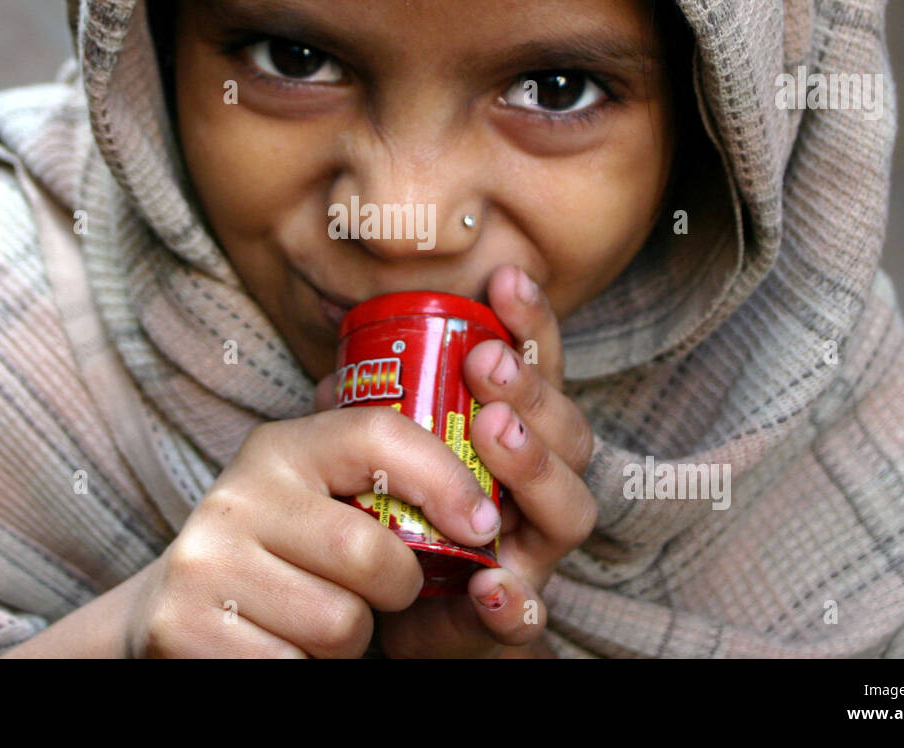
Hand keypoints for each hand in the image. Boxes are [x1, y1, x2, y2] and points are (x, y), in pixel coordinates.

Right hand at [123, 404, 502, 657]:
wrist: (169, 611)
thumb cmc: (277, 554)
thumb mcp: (316, 499)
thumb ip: (381, 480)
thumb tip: (492, 478)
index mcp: (280, 448)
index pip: (377, 435)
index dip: (444, 478)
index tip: (481, 523)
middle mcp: (237, 496)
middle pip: (369, 552)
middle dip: (396, 588)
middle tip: (380, 595)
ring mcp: (206, 563)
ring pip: (339, 622)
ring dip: (350, 638)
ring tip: (318, 619)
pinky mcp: (185, 629)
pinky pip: (293, 664)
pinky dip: (304, 667)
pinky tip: (281, 646)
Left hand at [315, 264, 597, 656]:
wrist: (404, 622)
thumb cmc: (403, 527)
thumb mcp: (389, 463)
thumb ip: (375, 422)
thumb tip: (334, 379)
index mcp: (520, 445)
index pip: (542, 377)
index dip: (532, 328)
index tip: (504, 280)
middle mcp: (542, 495)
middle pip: (570, 436)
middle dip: (532, 391)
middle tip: (485, 362)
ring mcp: (536, 556)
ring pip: (570, 511)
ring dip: (535, 466)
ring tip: (495, 432)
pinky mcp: (511, 620)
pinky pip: (527, 613)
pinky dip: (513, 602)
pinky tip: (491, 586)